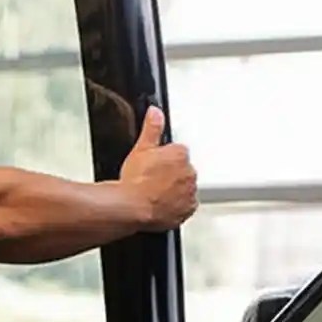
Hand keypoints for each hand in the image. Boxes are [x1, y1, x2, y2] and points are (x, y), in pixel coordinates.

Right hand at [118, 106, 197, 230]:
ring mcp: (189, 192)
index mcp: (180, 155)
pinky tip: (162, 204)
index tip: (155, 165)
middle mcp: (189, 172)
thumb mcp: (140, 149)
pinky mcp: (187, 209)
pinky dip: (177, 205)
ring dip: (175, 189)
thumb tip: (155, 112)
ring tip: (155, 193)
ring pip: (185, 187)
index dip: (165, 159)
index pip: (178, 152)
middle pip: (183, 170)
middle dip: (171, 173)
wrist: (132, 207)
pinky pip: (186, 205)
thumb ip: (151, 128)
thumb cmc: (135, 181)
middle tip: (153, 179)